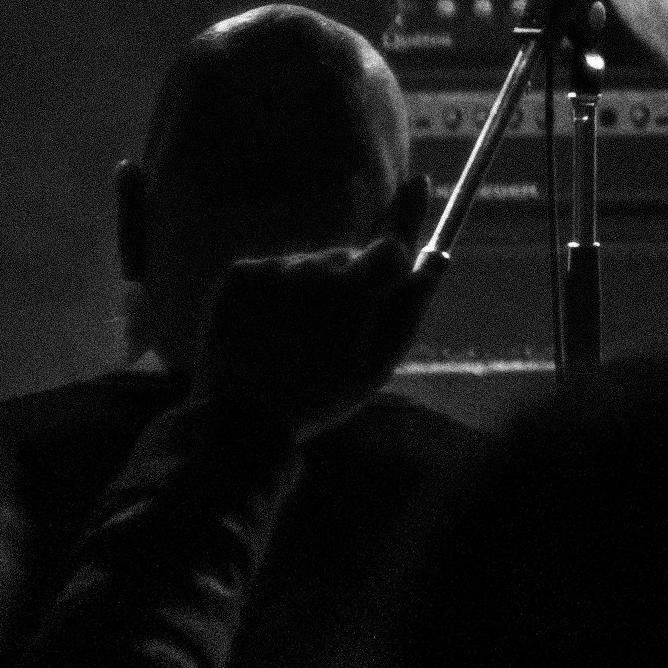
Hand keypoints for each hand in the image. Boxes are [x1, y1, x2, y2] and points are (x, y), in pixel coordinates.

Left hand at [192, 242, 437, 436]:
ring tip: (295, 339)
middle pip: (346, 257)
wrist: (244, 418)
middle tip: (334, 331)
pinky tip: (267, 331)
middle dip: (348, 284)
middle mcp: (313, 269)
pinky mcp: (240, 274)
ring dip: (309, 291)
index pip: (390, 250)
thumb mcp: (378, 365)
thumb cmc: (321, 396)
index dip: (388, 273)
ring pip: (306, 266)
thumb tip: (428, 269)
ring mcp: (272, 270)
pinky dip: (272, 293)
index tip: (379, 292)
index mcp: (353, 291)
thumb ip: (406, 312)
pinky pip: (270, 271)